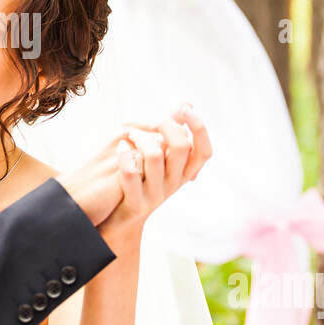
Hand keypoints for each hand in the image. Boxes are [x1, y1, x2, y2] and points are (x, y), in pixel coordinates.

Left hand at [94, 103, 211, 253]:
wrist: (120, 221)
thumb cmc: (142, 182)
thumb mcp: (162, 158)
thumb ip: (173, 131)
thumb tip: (188, 103)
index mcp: (184, 173)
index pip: (204, 152)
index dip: (199, 129)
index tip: (186, 110)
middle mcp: (174, 184)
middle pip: (181, 148)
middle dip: (166, 125)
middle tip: (153, 120)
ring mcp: (155, 195)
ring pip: (154, 156)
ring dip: (140, 137)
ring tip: (130, 133)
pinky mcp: (136, 203)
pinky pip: (132, 173)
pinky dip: (125, 154)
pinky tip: (121, 145)